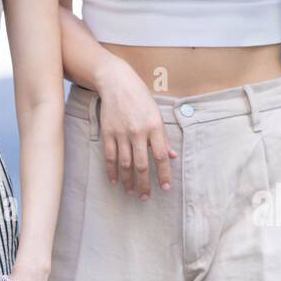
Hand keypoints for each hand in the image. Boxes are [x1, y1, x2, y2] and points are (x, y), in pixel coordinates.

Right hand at [96, 58, 177, 195]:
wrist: (117, 83)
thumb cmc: (140, 98)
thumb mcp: (157, 114)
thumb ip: (164, 138)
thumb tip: (172, 156)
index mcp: (154, 126)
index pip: (161, 156)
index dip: (164, 174)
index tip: (166, 187)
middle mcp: (138, 131)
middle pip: (142, 164)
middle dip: (145, 184)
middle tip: (146, 197)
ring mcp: (121, 133)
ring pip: (125, 164)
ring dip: (128, 181)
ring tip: (131, 192)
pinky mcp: (108, 133)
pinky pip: (110, 157)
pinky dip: (112, 171)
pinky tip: (114, 181)